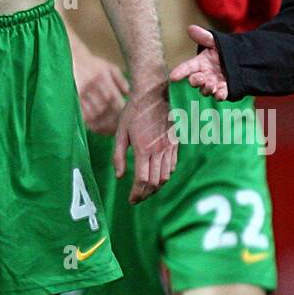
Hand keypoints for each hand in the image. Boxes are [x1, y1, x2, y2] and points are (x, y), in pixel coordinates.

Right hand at [71, 46, 129, 135]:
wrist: (71, 58)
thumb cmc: (93, 64)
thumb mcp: (110, 67)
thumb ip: (121, 80)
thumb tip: (129, 94)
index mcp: (104, 78)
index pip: (116, 101)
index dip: (121, 114)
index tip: (126, 122)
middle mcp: (93, 86)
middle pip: (106, 110)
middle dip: (114, 122)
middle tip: (120, 130)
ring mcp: (82, 93)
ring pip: (95, 114)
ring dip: (103, 125)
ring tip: (111, 132)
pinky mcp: (73, 98)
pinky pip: (83, 115)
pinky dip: (91, 124)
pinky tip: (98, 129)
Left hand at [113, 79, 177, 203]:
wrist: (154, 94)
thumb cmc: (134, 112)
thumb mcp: (120, 133)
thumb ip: (118, 156)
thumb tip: (119, 177)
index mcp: (143, 149)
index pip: (142, 180)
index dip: (136, 194)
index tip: (131, 200)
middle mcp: (159, 151)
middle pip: (155, 183)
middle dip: (145, 194)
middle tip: (137, 199)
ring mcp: (169, 148)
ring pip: (165, 177)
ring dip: (155, 188)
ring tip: (145, 191)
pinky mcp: (175, 144)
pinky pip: (172, 167)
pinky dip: (164, 177)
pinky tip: (156, 177)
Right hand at [169, 25, 228, 98]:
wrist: (240, 60)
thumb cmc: (223, 51)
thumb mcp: (214, 42)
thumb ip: (204, 37)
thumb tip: (190, 28)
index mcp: (200, 63)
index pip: (187, 68)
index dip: (180, 72)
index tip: (173, 77)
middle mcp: (204, 75)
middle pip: (195, 80)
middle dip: (195, 81)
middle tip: (200, 78)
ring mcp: (213, 83)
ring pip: (206, 90)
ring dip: (207, 89)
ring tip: (211, 85)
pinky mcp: (224, 90)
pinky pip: (220, 95)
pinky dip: (219, 96)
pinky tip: (220, 94)